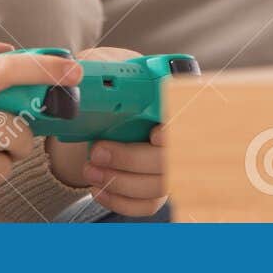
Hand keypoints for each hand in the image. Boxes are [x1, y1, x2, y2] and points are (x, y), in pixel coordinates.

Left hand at [45, 46, 169, 217]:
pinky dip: (120, 201)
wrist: (111, 111)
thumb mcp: (107, 67)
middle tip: (98, 150)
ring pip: (157, 187)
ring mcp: (171, 168)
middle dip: (130, 159)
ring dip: (119, 182)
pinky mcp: (157, 191)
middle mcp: (181, 140)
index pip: (191, 121)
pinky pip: (146, 205)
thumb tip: (81, 73)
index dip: (177, 131)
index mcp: (175, 104)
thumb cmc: (114, 87)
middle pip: (169, 161)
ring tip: (90, 168)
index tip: (155, 133)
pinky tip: (99, 188)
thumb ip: (104, 68)